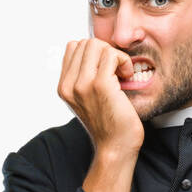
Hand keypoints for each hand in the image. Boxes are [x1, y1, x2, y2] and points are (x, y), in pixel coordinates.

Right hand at [58, 38, 144, 157]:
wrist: (115, 148)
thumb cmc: (109, 126)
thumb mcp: (88, 101)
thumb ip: (83, 79)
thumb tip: (94, 53)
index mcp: (64, 87)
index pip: (73, 47)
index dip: (94, 52)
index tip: (107, 69)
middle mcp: (69, 85)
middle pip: (85, 43)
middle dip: (105, 51)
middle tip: (117, 71)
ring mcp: (82, 84)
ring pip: (96, 45)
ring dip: (114, 55)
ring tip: (121, 73)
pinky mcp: (100, 85)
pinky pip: (111, 54)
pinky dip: (123, 61)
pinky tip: (127, 76)